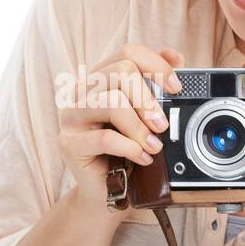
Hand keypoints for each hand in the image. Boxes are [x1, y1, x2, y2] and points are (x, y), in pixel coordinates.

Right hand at [56, 43, 185, 214]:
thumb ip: (156, 84)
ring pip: (112, 102)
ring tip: (154, 146)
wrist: (106, 192)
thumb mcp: (146, 116)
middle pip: (120, 72)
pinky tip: (142, 158)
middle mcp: (80, 92)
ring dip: (140, 127)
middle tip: (162, 125)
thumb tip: (175, 55)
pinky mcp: (68, 144)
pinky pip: (105, 138)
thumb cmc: (127, 151)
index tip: (176, 88)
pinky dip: (131, 148)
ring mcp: (70, 117)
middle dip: (148, 99)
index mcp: (99, 79)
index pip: (127, 53)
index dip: (156, 66)